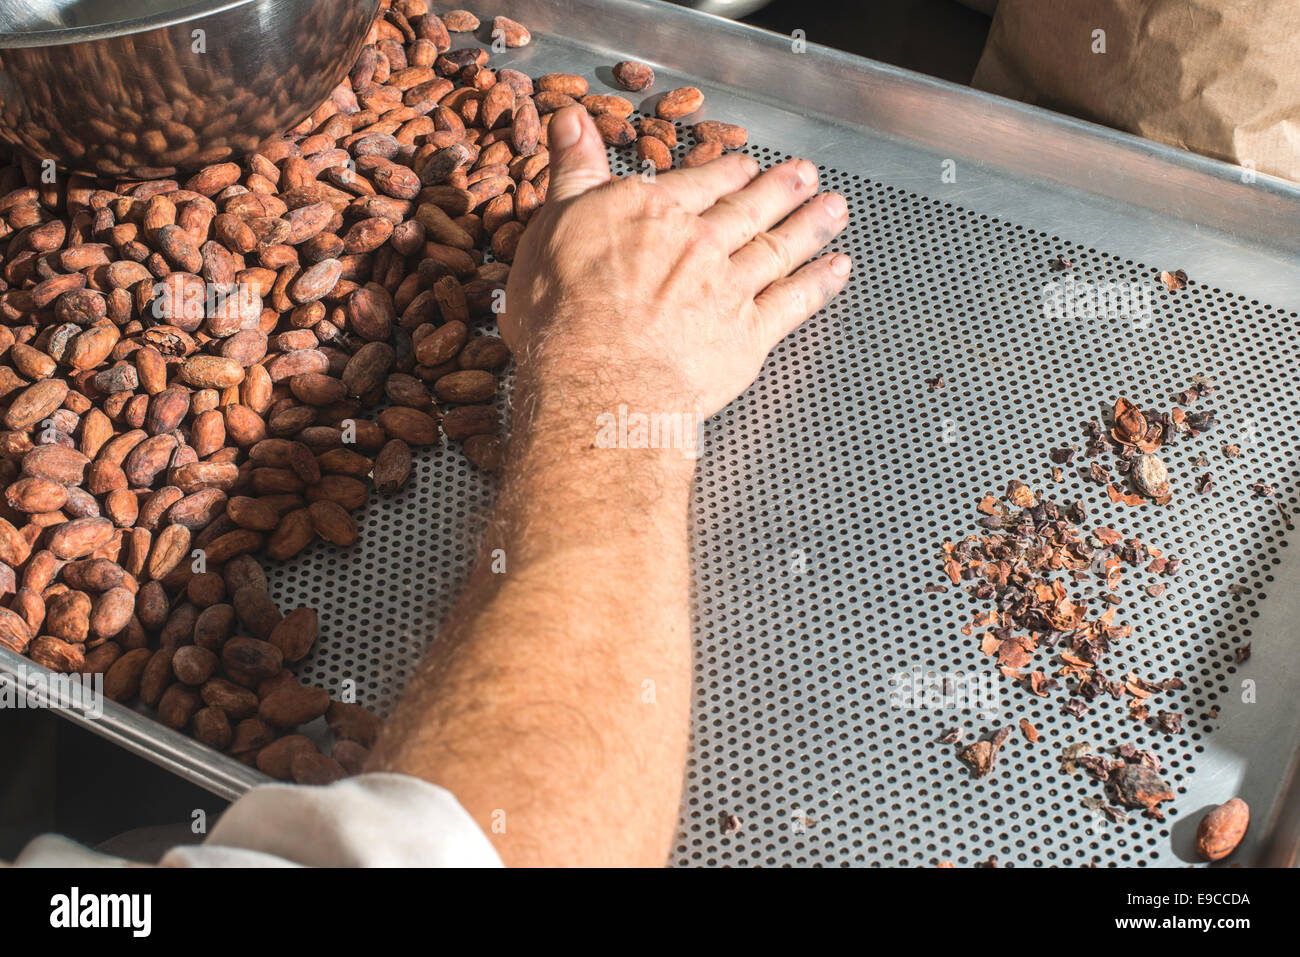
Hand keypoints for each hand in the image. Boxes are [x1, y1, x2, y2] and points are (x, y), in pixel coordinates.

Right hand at [500, 106, 850, 419]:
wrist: (602, 380)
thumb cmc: (566, 313)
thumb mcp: (553, 225)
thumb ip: (575, 172)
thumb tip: (573, 120)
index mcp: (654, 214)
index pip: (698, 184)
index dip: (725, 172)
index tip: (744, 165)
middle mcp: (700, 244)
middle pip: (747, 210)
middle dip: (780, 190)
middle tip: (804, 176)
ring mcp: (730, 288)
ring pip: (778, 248)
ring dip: (810, 225)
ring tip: (834, 208)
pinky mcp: (749, 335)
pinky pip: (794, 302)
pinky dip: (820, 283)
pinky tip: (837, 268)